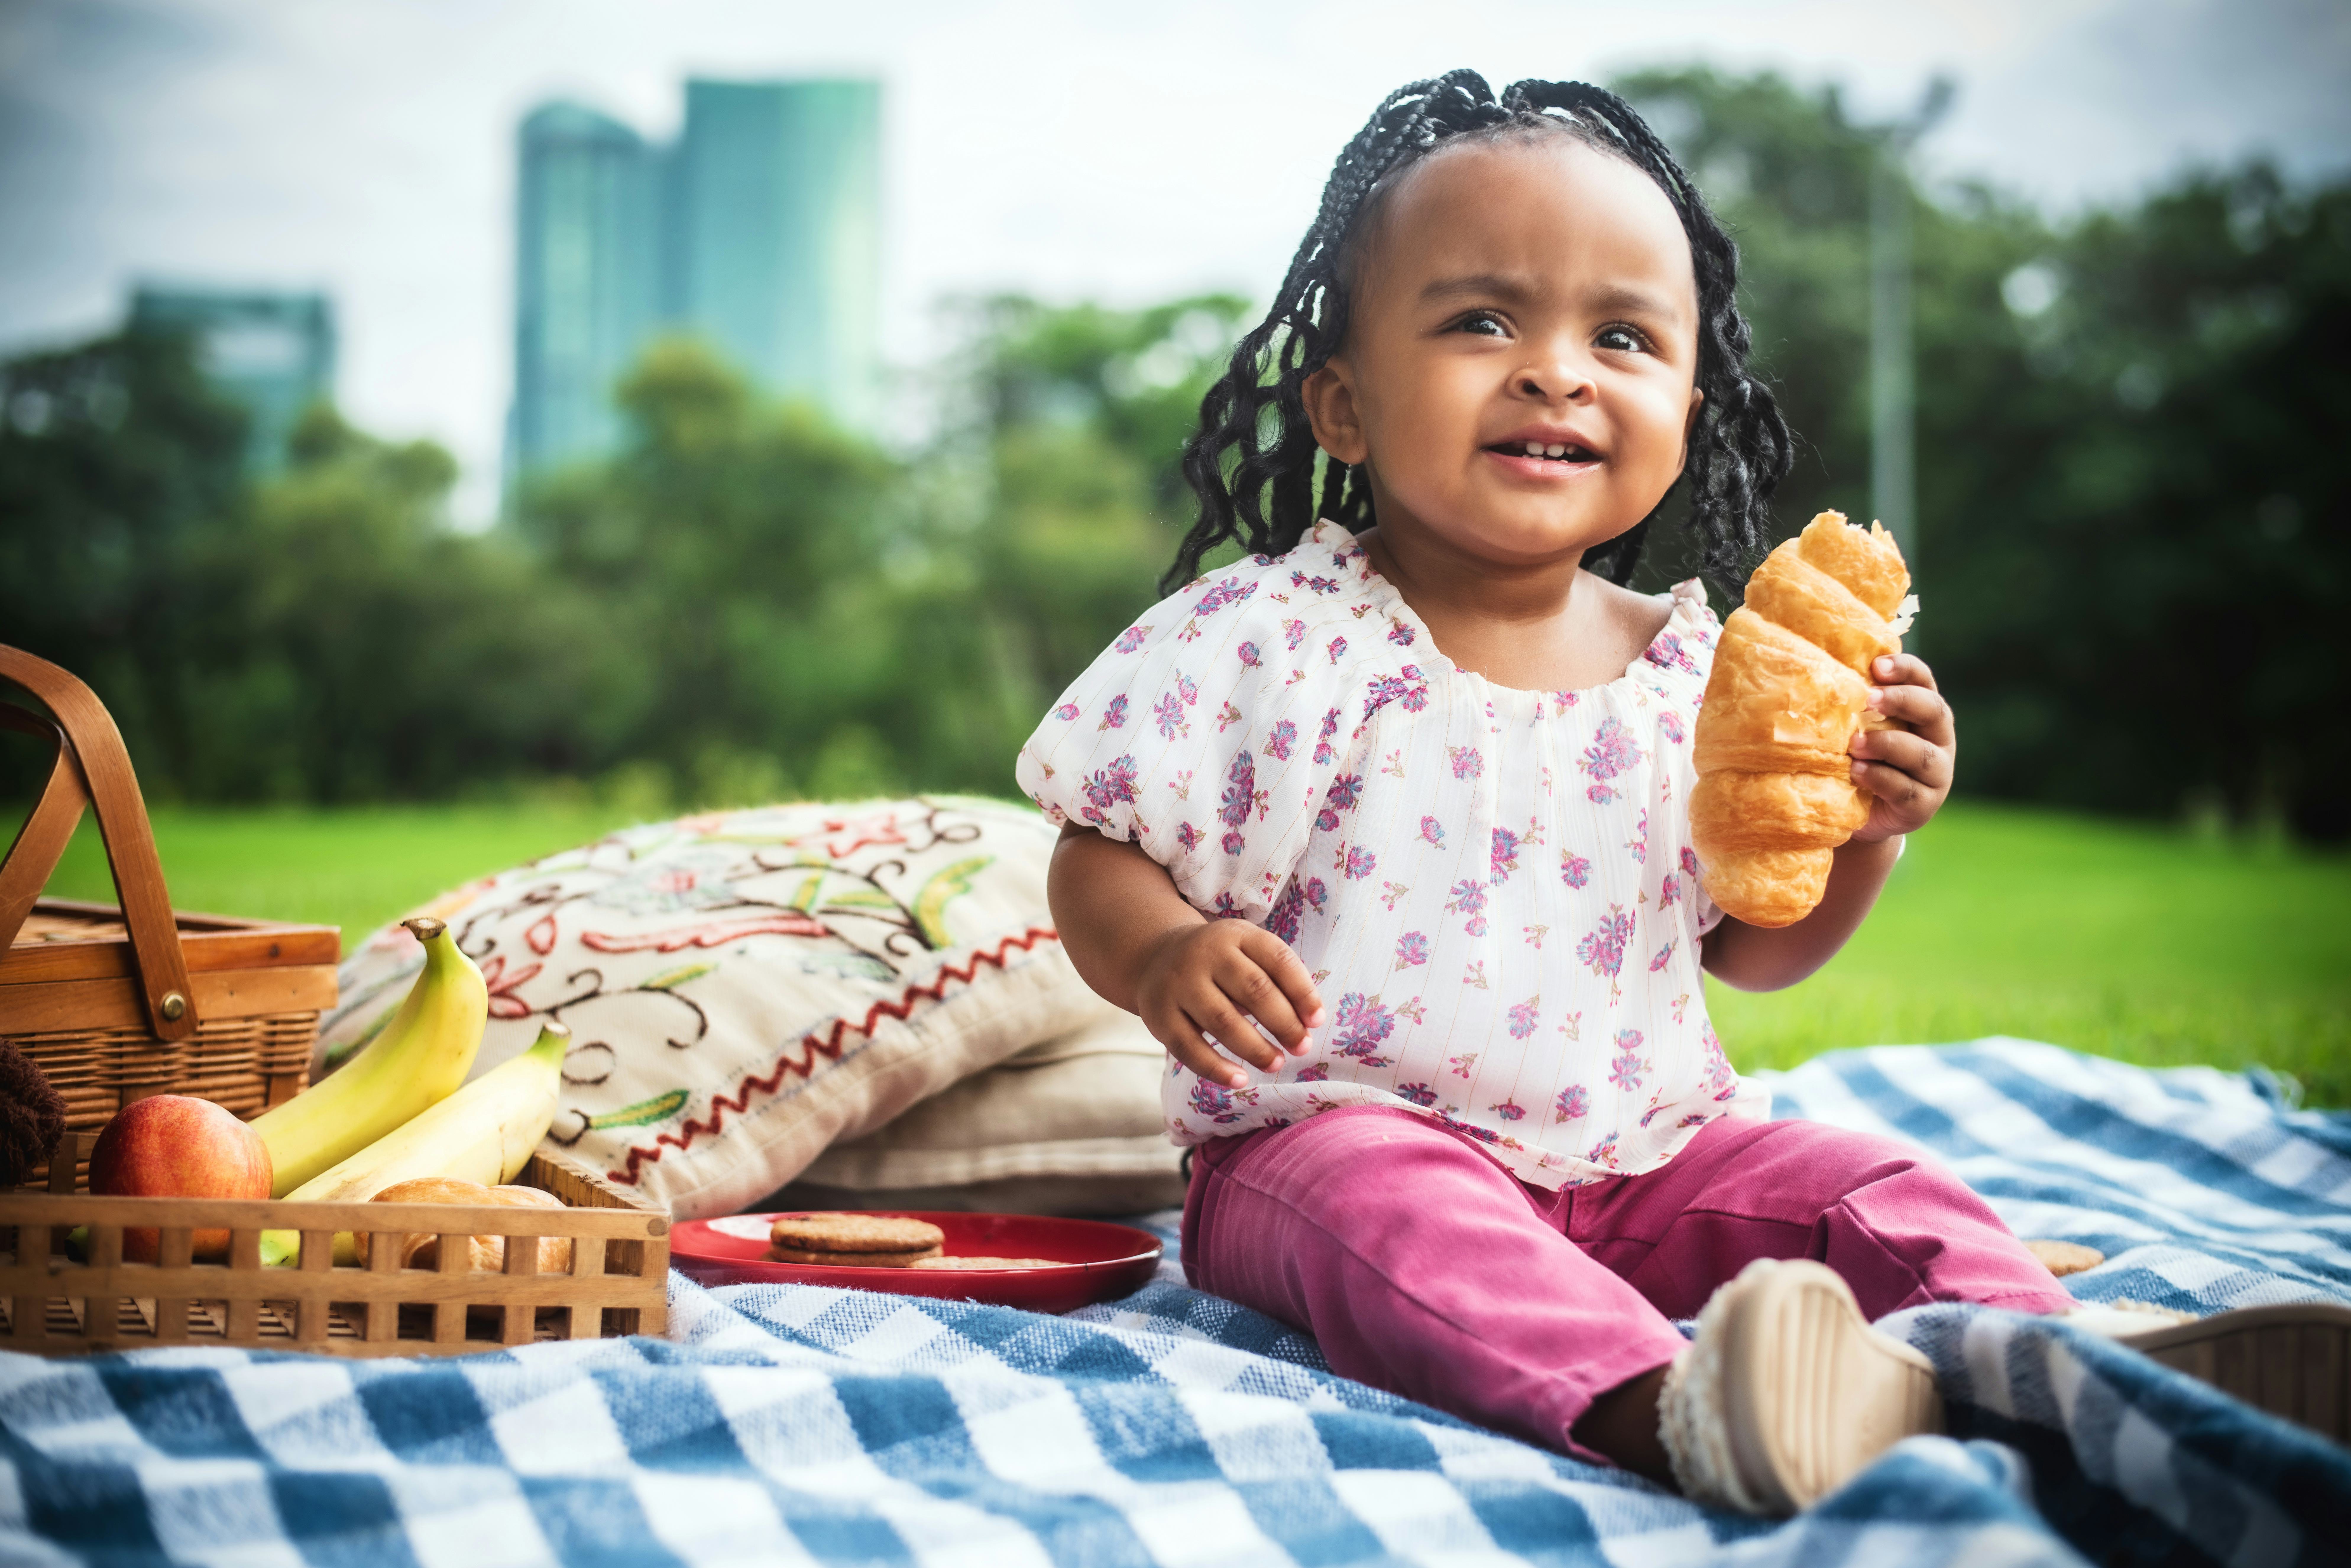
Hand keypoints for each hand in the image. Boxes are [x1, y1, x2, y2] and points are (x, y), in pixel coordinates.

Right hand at [1135, 920, 1325, 1088]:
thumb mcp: (1247, 953)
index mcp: (1237, 935)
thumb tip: (1309, 1022)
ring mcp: (1180, 985)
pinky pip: (1189, 1047)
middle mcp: (1206, 954)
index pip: (1277, 959)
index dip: (1302, 991)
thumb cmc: (1219, 963)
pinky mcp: (1160, 1016)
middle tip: (1301, 1048)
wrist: (1156, 957)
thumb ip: (1277, 980)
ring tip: (1276, 1064)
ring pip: (1223, 1021)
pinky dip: (1216, 1068)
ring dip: (1256, 1048)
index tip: (1317, 1021)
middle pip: (1254, 989)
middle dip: (1284, 1023)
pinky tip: (1239, 1080)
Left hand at [1847, 652, 1954, 842]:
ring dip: (1886, 744)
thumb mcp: (1860, 727)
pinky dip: (1880, 778)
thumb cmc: (1860, 757)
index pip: (1923, 681)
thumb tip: (1820, 670)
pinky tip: (1856, 771)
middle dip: (1900, 700)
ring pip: (1921, 754)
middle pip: (1933, 710)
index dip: (1905, 669)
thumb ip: (1856, 704)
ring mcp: (1937, 774)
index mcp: (1925, 711)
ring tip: (1854, 743)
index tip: (1877, 665)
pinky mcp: (1923, 804)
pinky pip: (1906, 790)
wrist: (1862, 812)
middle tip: (1867, 698)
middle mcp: (1938, 739)